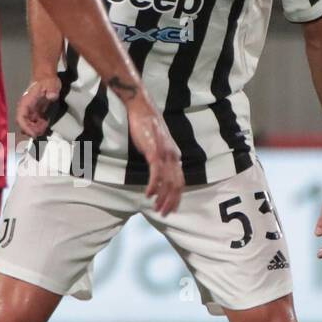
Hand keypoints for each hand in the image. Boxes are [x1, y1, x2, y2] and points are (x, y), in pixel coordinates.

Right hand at [16, 74, 60, 136]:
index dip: (25, 127)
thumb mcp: (50, 83)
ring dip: (36, 129)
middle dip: (32, 130)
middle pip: (24, 124)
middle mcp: (26, 108)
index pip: (20, 117)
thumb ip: (51, 89)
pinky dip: (40, 126)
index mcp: (26, 102)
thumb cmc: (47, 80)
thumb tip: (51, 96)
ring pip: (29, 125)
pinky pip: (35, 123)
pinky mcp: (36, 112)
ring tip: (46, 126)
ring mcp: (31, 111)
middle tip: (42, 131)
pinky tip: (46, 123)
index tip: (34, 133)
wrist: (47, 77)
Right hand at [126, 93, 183, 214]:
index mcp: (175, 155)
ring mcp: (164, 154)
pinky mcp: (153, 152)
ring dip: (162, 198)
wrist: (141, 108)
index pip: (180, 181)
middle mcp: (173, 156)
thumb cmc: (146, 125)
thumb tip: (159, 170)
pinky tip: (148, 194)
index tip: (171, 208)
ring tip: (155, 208)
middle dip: (171, 202)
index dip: (177, 197)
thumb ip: (160, 157)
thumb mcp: (157, 144)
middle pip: (176, 185)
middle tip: (163, 213)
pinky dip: (153, 186)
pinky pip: (156, 174)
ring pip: (167, 182)